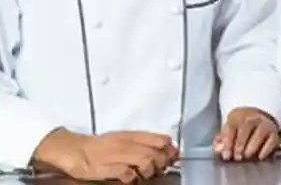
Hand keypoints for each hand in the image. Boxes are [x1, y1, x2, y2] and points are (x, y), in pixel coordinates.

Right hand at [31, 128, 177, 182]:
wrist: (74, 150)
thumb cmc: (100, 146)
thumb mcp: (123, 138)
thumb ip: (142, 142)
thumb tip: (165, 148)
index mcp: (133, 135)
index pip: (161, 139)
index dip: (170, 150)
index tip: (172, 158)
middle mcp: (127, 143)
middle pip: (156, 152)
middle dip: (162, 163)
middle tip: (159, 170)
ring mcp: (117, 155)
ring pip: (145, 161)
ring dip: (149, 171)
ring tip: (144, 175)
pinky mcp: (106, 168)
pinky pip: (127, 173)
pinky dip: (132, 178)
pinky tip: (130, 179)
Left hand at [213, 107, 279, 161]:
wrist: (257, 118)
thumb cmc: (238, 128)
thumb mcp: (227, 132)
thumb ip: (220, 142)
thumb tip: (218, 149)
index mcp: (237, 117)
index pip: (231, 127)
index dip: (228, 143)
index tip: (226, 155)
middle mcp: (252, 117)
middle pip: (246, 127)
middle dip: (240, 144)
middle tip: (237, 157)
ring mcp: (265, 124)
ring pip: (260, 131)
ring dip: (252, 146)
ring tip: (247, 156)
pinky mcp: (274, 132)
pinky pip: (272, 139)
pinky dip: (266, 149)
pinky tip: (259, 156)